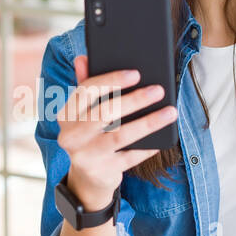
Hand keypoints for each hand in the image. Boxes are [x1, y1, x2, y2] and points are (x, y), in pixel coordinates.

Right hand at [56, 55, 177, 212]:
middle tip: (159, 90)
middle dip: (134, 99)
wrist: (87, 178)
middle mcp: (70, 135)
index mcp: (65, 114)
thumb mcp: (84, 113)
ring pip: (120, 135)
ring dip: (148, 122)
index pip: (86, 91)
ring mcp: (85, 155)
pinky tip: (162, 138)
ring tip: (170, 112)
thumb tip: (82, 57)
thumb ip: (86, 86)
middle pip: (105, 112)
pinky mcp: (101, 172)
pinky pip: (129, 157)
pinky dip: (147, 147)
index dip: (111, 80)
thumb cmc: (90, 135)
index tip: (136, 73)